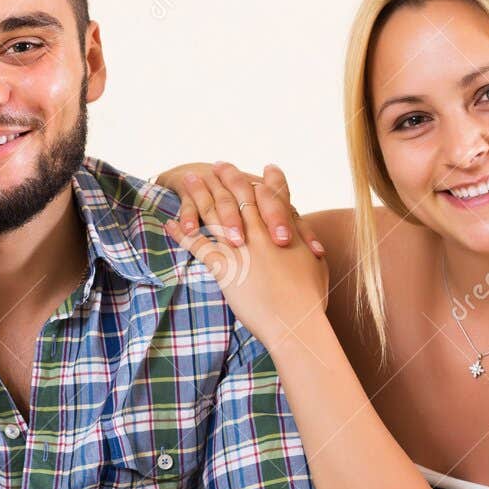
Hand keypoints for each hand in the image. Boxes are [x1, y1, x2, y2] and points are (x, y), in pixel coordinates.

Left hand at [164, 164, 330, 349]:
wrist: (296, 322)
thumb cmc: (310, 299)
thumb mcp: (316, 265)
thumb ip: (308, 249)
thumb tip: (311, 246)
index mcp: (285, 229)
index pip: (275, 195)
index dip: (267, 181)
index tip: (262, 169)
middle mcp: (261, 231)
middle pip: (240, 195)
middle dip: (228, 177)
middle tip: (217, 165)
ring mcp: (241, 246)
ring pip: (215, 212)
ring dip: (200, 193)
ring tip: (189, 179)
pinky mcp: (224, 266)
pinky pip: (197, 244)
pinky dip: (183, 232)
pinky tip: (171, 223)